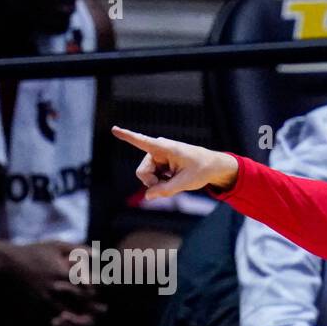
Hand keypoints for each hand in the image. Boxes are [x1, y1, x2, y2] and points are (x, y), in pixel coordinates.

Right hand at [0, 240, 107, 325]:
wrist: (5, 263)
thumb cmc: (32, 252)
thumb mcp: (55, 246)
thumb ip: (78, 249)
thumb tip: (98, 253)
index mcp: (63, 274)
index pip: (88, 288)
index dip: (96, 292)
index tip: (98, 292)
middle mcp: (55, 288)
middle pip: (81, 305)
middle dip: (92, 307)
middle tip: (101, 309)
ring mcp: (44, 299)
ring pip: (68, 315)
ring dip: (79, 316)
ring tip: (87, 316)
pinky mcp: (35, 306)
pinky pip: (52, 319)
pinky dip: (63, 321)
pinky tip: (68, 317)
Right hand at [111, 125, 238, 199]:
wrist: (213, 166)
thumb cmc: (202, 170)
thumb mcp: (186, 182)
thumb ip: (166, 190)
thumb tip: (147, 196)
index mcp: (165, 147)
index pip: (143, 142)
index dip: (127, 136)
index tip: (114, 129)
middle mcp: (157, 149)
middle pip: (142, 172)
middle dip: (152, 183)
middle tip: (168, 187)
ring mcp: (157, 156)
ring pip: (146, 176)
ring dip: (158, 183)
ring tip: (174, 181)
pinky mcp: (158, 163)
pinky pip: (152, 177)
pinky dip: (161, 182)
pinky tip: (172, 179)